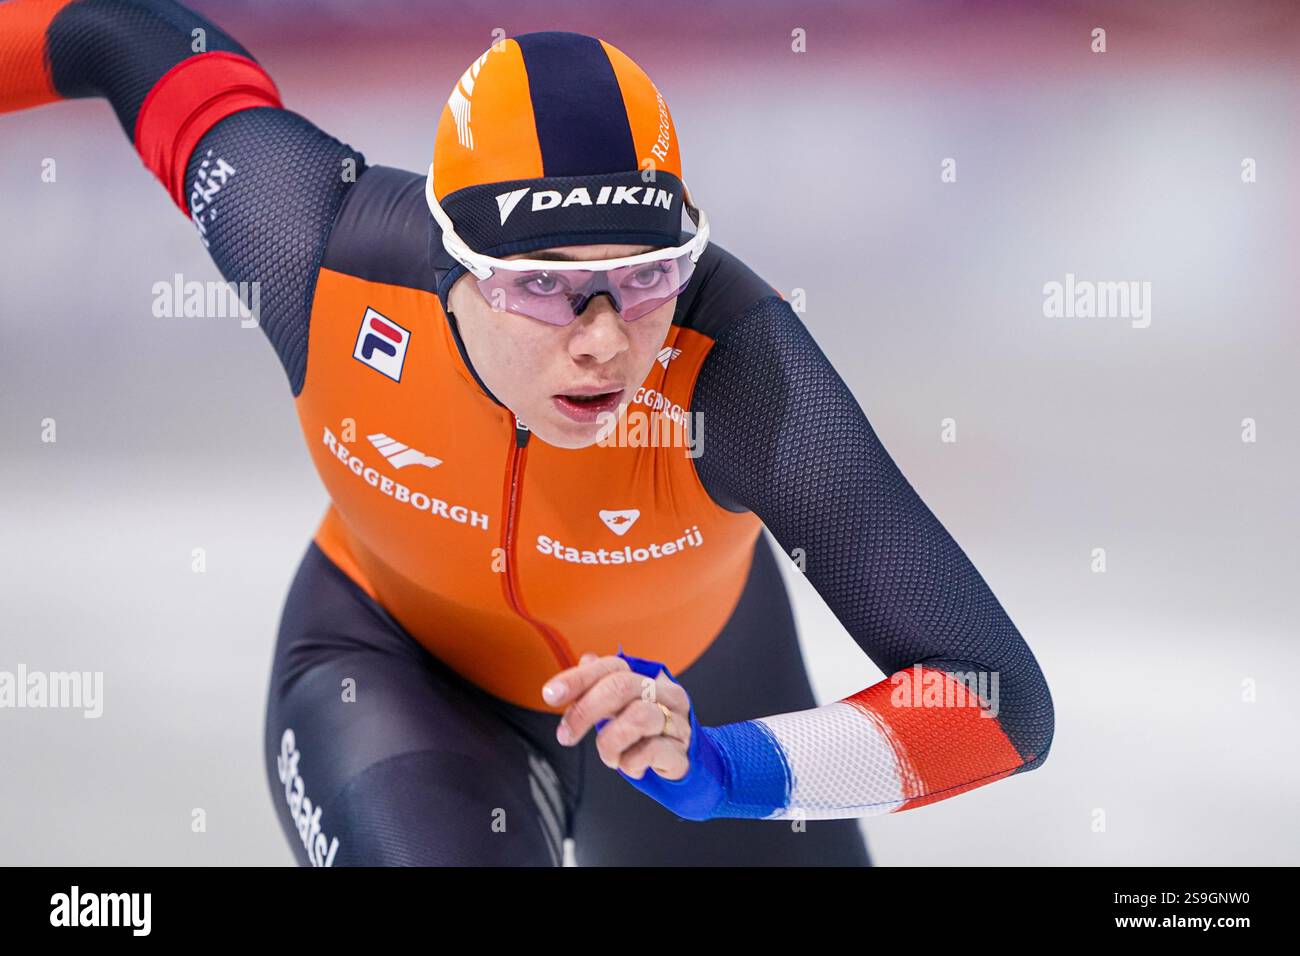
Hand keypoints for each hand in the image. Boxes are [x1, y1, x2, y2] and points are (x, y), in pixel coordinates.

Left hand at [541, 647, 731, 820]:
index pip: (612, 665)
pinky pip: (651, 751)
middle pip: (621, 686)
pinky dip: (631, 763)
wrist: (685, 764)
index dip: (578, 678)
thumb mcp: (620, 709)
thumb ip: (601, 684)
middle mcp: (666, 693)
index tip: (550, 695)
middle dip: (585, 710)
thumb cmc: (647, 734)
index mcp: (648, 678)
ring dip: (609, 743)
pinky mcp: (682, 750)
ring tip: (610, 757)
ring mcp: (678, 721)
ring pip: (637, 717)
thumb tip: (585, 658)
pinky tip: (631, 766)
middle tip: (565, 735)